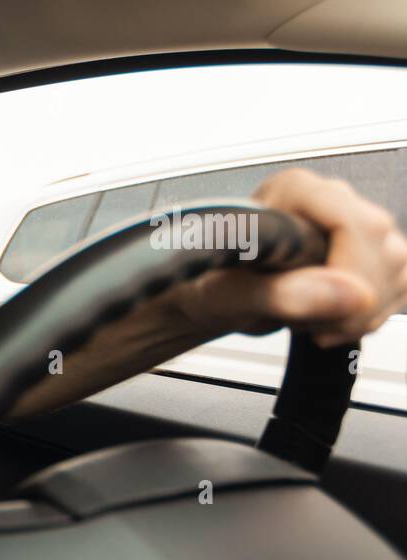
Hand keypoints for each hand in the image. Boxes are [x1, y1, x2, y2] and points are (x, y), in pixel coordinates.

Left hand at [177, 168, 406, 345]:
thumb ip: (284, 294)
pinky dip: (371, 314)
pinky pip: (399, 282)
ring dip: (363, 311)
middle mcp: (330, 200)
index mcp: (294, 192)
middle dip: (355, 301)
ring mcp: (354, 224)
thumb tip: (351, 295)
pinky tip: (332, 320)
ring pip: (396, 266)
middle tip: (313, 327)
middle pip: (381, 246)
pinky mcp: (367, 252)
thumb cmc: (212, 285)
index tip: (330, 310)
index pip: (355, 224)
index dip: (351, 274)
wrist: (215, 298)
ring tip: (312, 322)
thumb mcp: (232, 294)